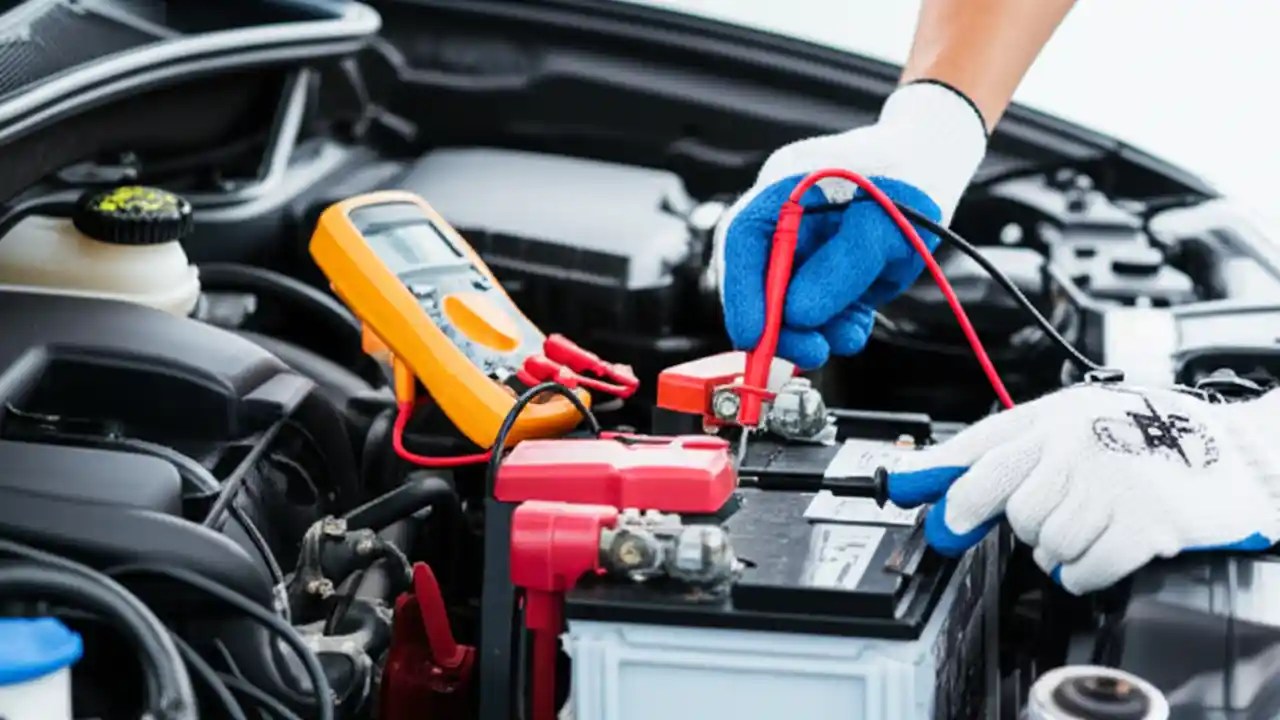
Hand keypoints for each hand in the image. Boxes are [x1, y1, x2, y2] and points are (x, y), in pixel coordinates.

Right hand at [710, 81, 986, 369]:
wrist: (937, 163)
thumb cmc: (914, 174)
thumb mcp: (889, 218)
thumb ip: (845, 263)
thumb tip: (798, 313)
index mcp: (785, 186)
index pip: (742, 239)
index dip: (742, 290)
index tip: (754, 335)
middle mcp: (785, 220)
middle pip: (758, 277)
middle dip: (777, 323)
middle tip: (808, 351)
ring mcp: (803, 248)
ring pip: (786, 303)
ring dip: (809, 331)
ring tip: (842, 338)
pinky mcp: (825, 274)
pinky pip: (817, 311)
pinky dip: (832, 329)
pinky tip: (853, 328)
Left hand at [887, 384, 1279, 593]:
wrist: (1242, 452)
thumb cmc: (1155, 438)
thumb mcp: (1081, 422)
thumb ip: (1015, 451)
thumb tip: (941, 488)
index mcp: (1058, 415)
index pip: (979, 445)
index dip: (932, 472)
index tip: (896, 488)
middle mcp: (1077, 442)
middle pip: (998, 498)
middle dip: (989, 519)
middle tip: (1010, 522)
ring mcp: (1109, 481)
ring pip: (1038, 539)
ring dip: (1056, 546)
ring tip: (1092, 523)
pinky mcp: (1141, 523)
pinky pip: (1078, 568)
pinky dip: (1085, 571)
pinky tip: (1108, 547)